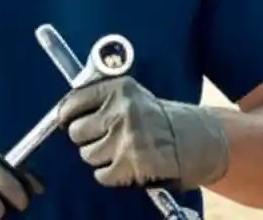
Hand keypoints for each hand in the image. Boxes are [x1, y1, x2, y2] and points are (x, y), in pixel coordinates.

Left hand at [56, 76, 229, 189]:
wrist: (197, 140)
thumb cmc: (160, 119)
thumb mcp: (134, 96)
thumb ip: (103, 99)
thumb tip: (65, 112)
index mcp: (119, 89)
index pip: (74, 101)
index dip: (66, 114)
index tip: (65, 120)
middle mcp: (122, 110)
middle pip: (77, 130)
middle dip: (86, 137)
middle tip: (102, 137)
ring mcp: (126, 138)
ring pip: (87, 154)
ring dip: (99, 157)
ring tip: (119, 150)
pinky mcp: (132, 163)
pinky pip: (102, 174)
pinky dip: (109, 174)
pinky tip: (124, 165)